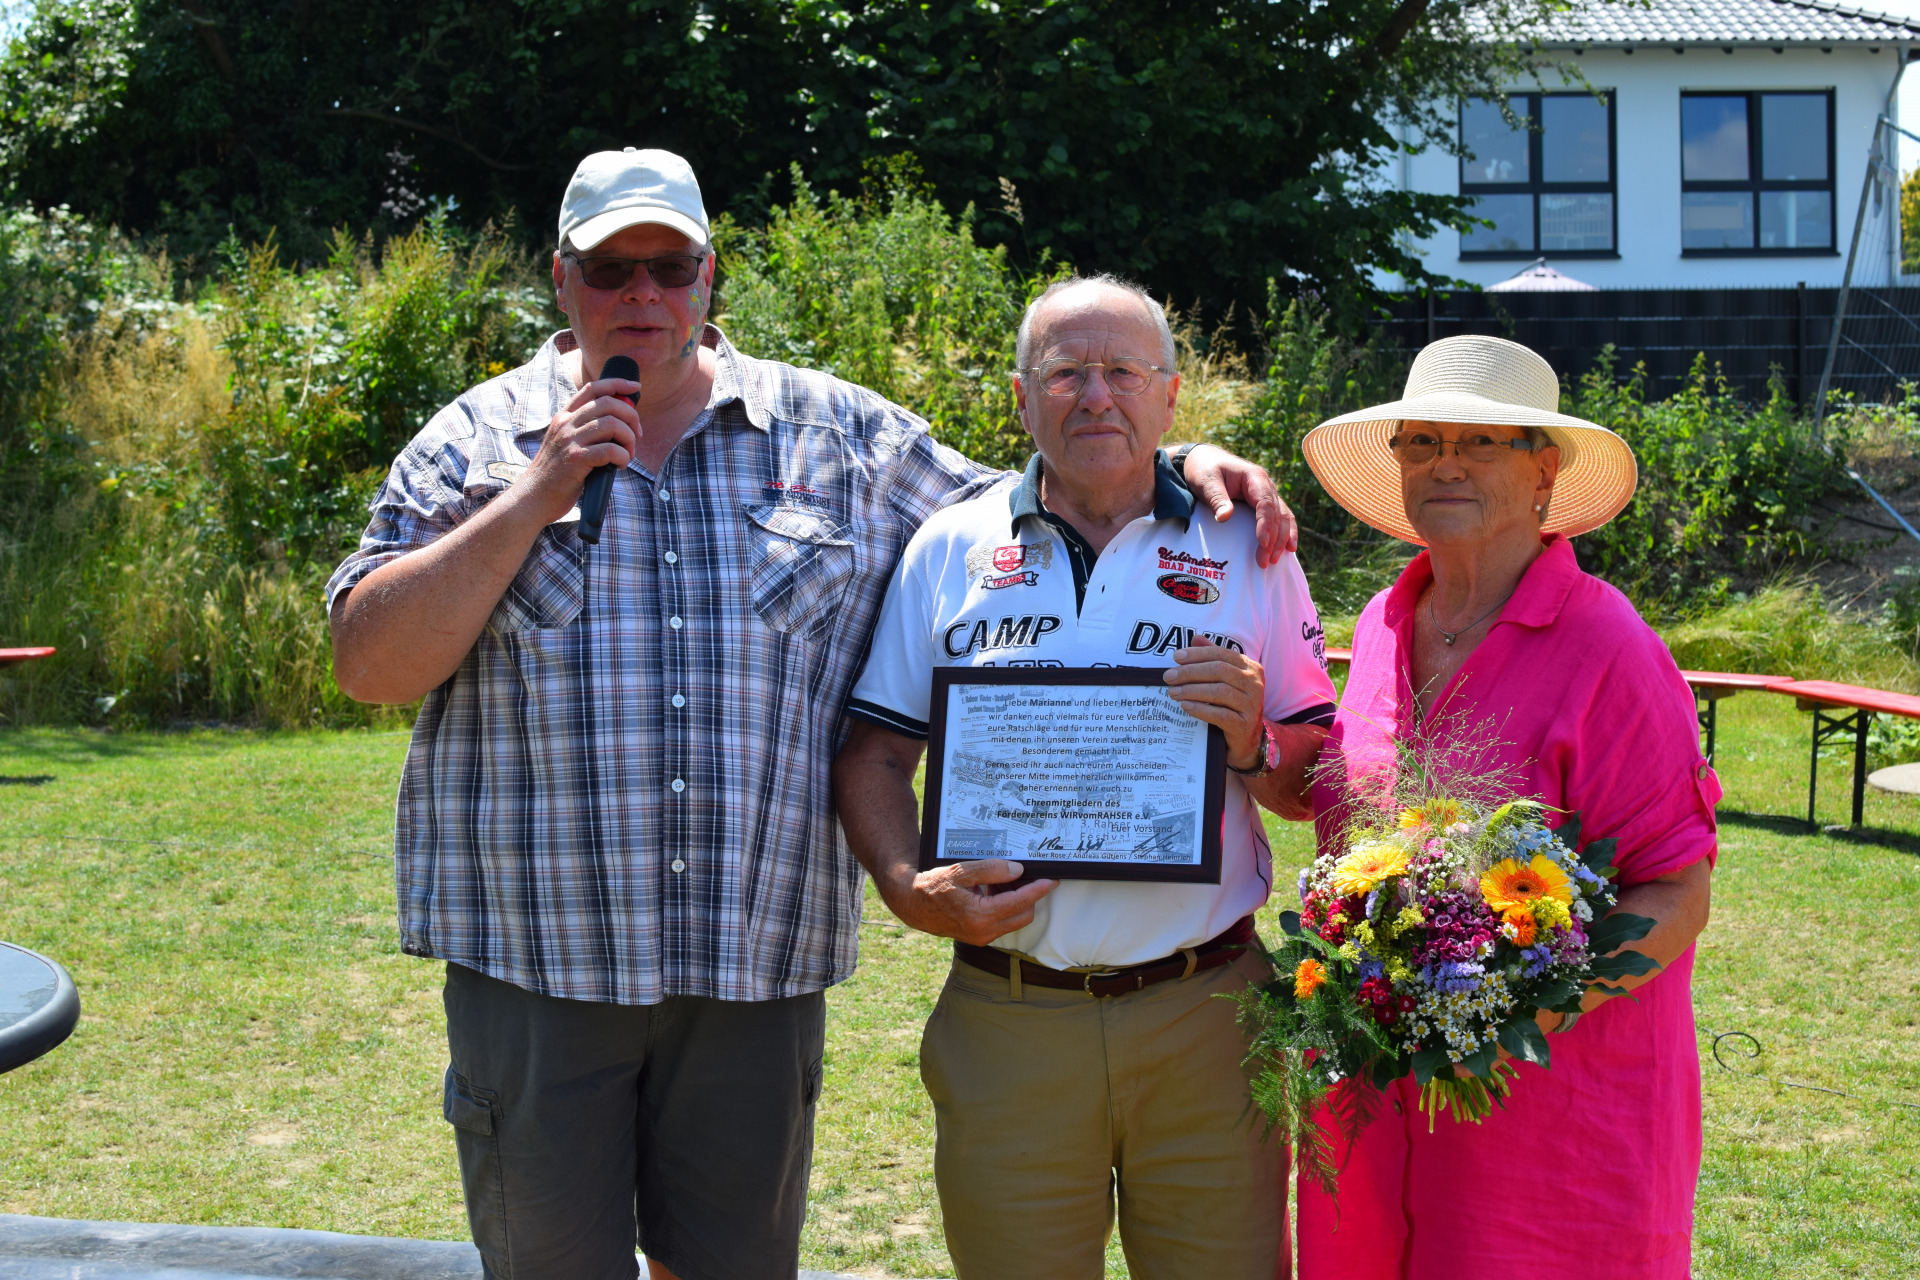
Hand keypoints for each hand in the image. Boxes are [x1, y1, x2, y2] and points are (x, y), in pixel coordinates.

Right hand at [514, 376, 641, 524]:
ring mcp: (569, 440)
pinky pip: (610, 450)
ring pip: (612, 424)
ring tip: (627, 454)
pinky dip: (622, 457)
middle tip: (636, 435)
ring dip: (628, 439)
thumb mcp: (565, 442)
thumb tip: (619, 423)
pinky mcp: (576, 459)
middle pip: (608, 403)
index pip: (592, 388)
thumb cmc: (555, 474)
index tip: (635, 387)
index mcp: (564, 416)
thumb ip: (585, 430)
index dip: (617, 383)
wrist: (532, 497)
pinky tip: (618, 466)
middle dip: (631, 417)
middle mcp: (566, 423)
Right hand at [878, 858, 1056, 945]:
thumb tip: (1018, 871)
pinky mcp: (979, 937)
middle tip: (1021, 875)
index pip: (1021, 902)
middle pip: (1024, 915)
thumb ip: (991, 869)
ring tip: (1000, 880)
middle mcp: (984, 932)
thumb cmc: (933, 886)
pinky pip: (1002, 923)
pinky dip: (1004, 907)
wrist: (912, 904)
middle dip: (1028, 895)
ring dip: (1015, 901)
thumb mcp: (962, 871)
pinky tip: (991, 890)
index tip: (1052, 880)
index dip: (1039, 890)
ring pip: (1014, 920)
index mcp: (980, 916)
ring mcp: (982, 937)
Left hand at [1164, 644, 1266, 769]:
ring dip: (1192, 690)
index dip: (1197, 654)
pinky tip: (1185, 706)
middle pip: (1219, 671)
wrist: (1248, 740)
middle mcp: (1255, 684)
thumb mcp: (1226, 680)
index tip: (1176, 657)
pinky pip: (1220, 714)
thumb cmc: (1233, 705)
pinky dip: (1200, 709)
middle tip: (1169, 676)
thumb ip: (1213, 658)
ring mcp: (1252, 705)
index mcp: (1250, 668)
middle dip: (1190, 672)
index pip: (1221, 654)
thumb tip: (1195, 639)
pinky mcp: (1245, 725)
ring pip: (1220, 692)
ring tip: (1172, 692)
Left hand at [1180, 445, 1296, 566]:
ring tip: (1275, 560)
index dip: (1266, 524)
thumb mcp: (1206, 482)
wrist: (1202, 460)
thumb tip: (1224, 518)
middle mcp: (1266, 485)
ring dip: (1282, 539)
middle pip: (1277, 514)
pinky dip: (1285, 533)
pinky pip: (1279, 518)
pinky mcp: (1263, 502)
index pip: (1266, 504)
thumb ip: (1217, 499)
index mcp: (1254, 477)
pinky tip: (1289, 548)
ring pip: (1283, 518)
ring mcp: (1267, 493)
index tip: (1262, 543)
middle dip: (1274, 539)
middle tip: (1265, 561)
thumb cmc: (1204, 469)